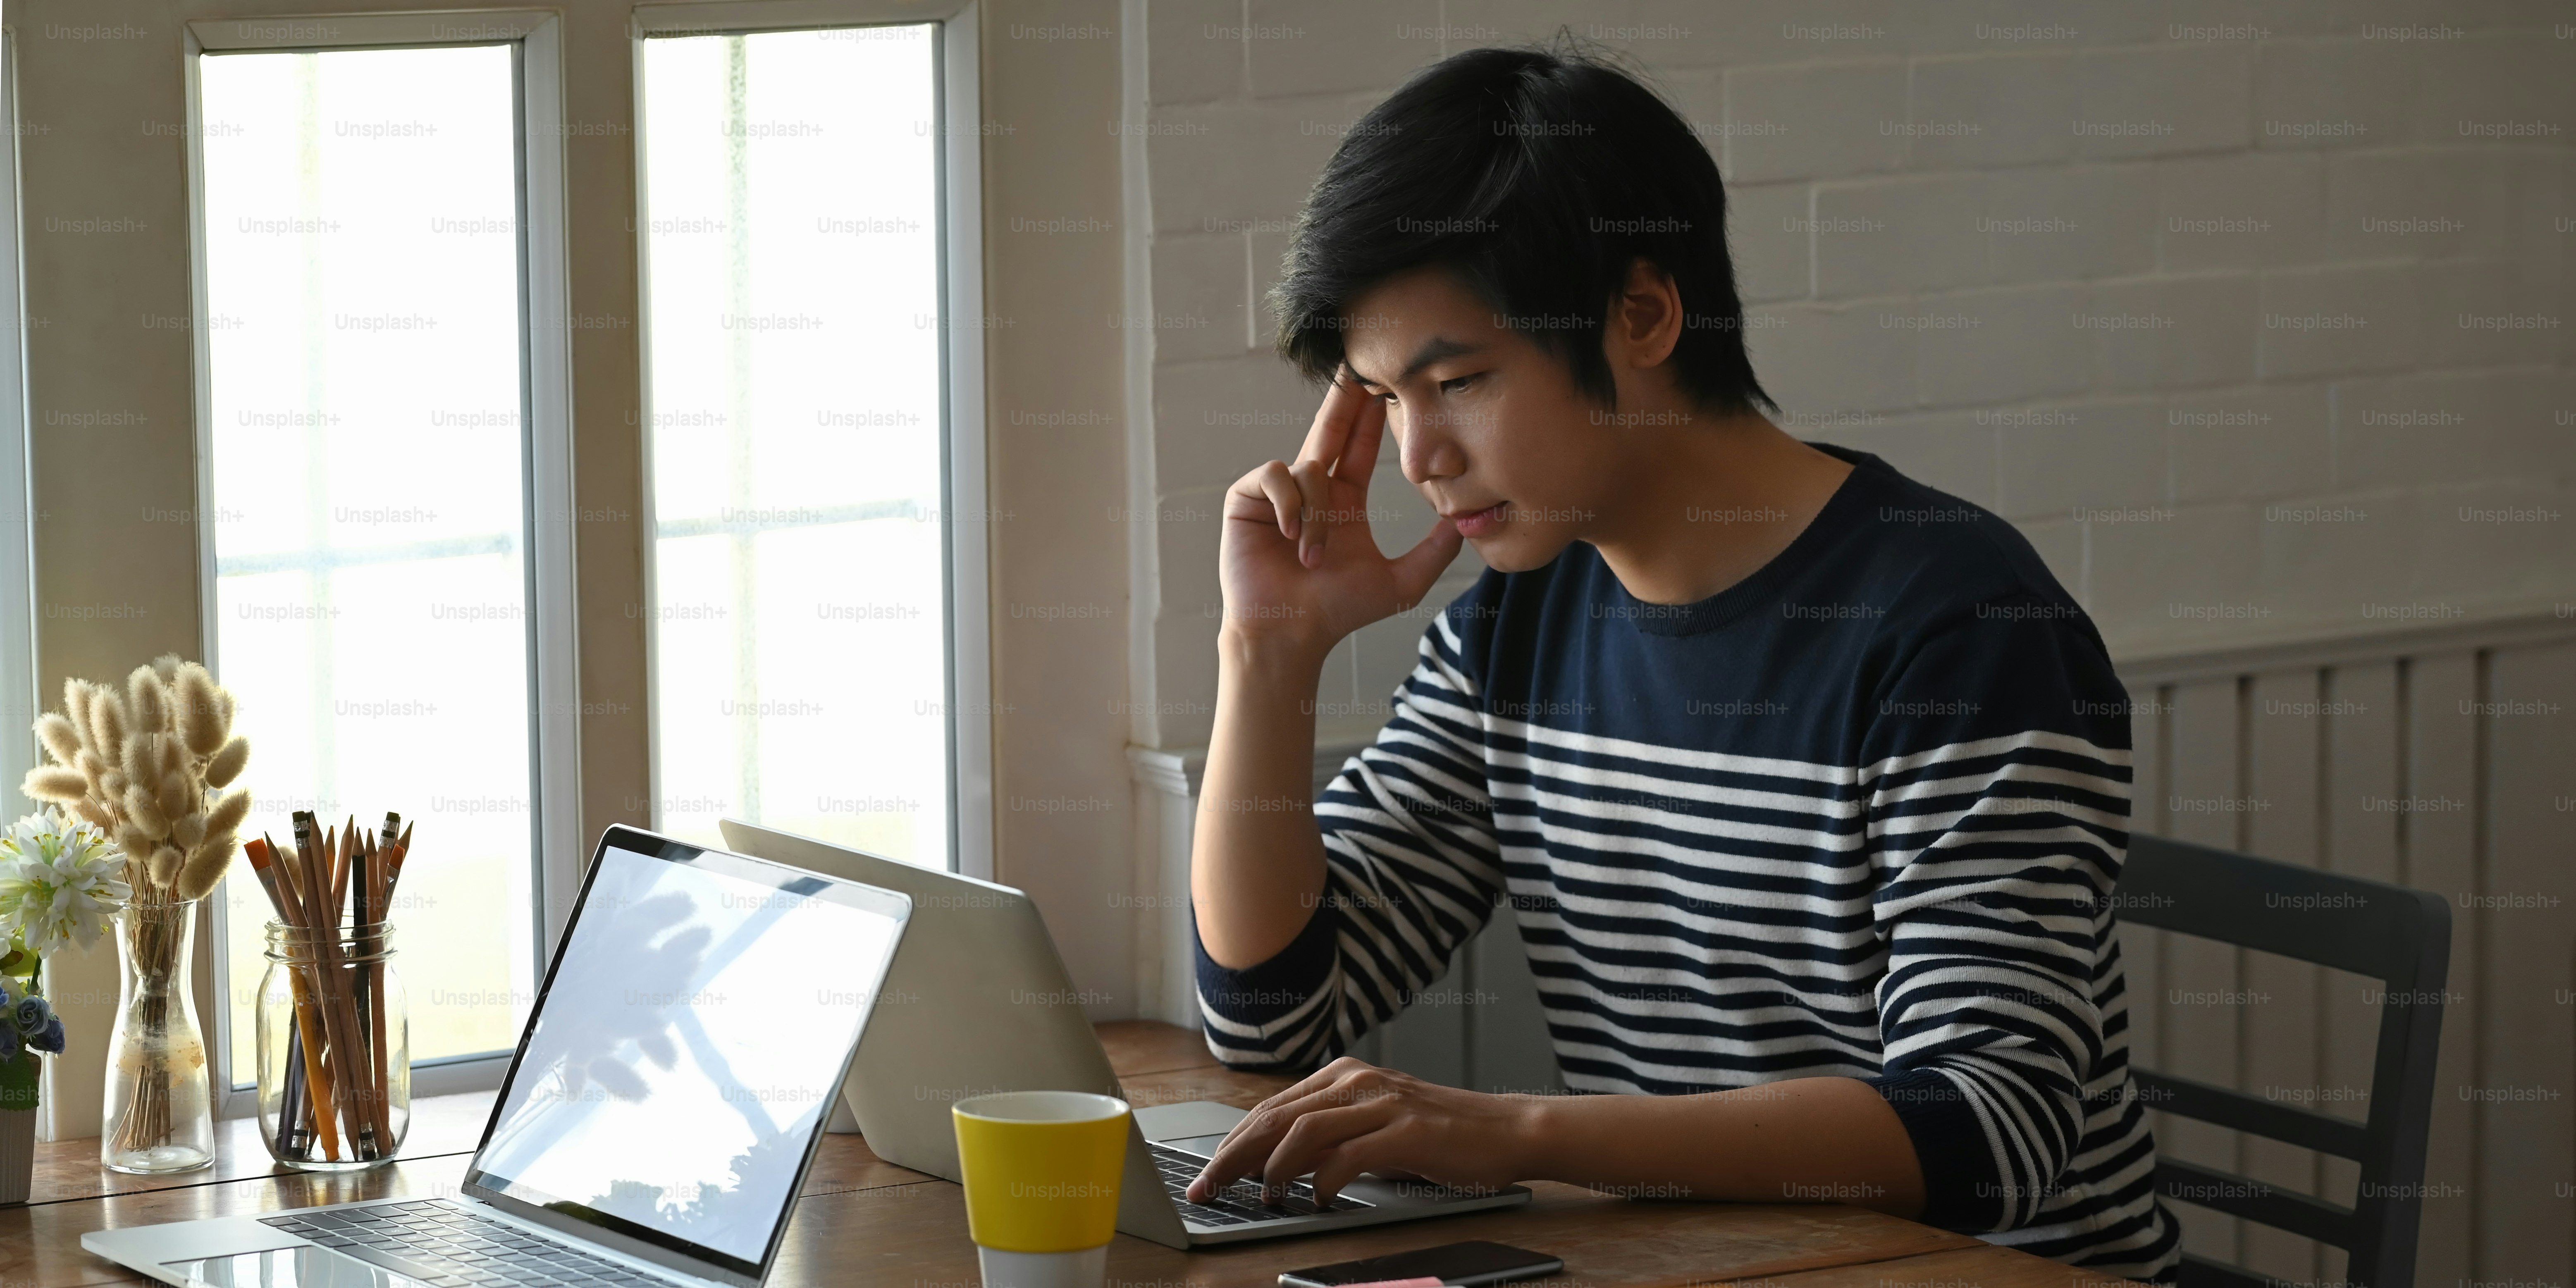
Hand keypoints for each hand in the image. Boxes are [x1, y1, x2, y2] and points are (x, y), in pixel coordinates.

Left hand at [1185, 1058, 1540, 1206]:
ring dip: (1273, 1167)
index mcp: (1345, 1076)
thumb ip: (1329, 1136)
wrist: (1505, 1129)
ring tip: (1262, 1196)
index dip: (1233, 1143)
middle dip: (1235, 1156)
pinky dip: (1324, 1178)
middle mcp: (1358, 1082)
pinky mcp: (1406, 1131)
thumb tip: (1276, 1164)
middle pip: (1276, 1116)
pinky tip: (1316, 1197)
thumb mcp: (1374, 1125)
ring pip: (1304, 1129)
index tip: (1208, 1173)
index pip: (1271, 1109)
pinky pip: (1350, 1153)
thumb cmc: (1439, 1134)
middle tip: (1209, 1188)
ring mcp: (1382, 1103)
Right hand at [1217, 372, 1463, 657]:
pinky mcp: (1246, 499)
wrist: (1290, 633)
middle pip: (1329, 429)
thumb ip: (1434, 552)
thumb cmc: (1338, 613)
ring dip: (1316, 514)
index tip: (1384, 382)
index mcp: (1343, 501)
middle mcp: (1311, 490)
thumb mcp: (1401, 582)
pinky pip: (1274, 475)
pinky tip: (1292, 535)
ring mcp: (1277, 493)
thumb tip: (1464, 521)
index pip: (1360, 446)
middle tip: (1354, 364)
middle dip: (1342, 399)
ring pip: (1308, 466)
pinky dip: (1288, 503)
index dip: (1370, 415)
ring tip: (1312, 557)